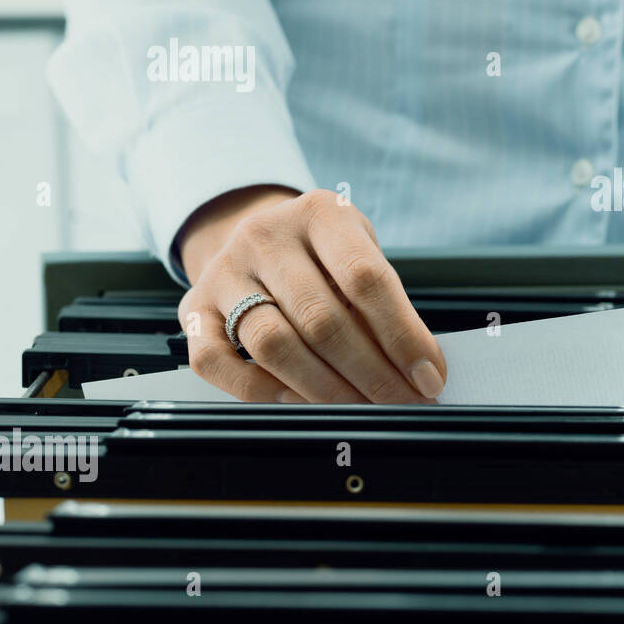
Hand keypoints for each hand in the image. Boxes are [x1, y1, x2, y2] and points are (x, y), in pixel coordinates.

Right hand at [176, 186, 446, 403]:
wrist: (259, 234)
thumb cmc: (326, 254)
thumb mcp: (361, 253)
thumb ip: (384, 302)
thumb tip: (420, 369)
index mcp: (321, 213)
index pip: (366, 278)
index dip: (403, 335)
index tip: (429, 376)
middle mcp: (265, 236)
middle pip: (321, 319)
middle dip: (371, 374)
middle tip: (402, 403)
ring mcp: (224, 272)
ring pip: (272, 344)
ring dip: (324, 390)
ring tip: (361, 410)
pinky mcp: (193, 309)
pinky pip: (216, 363)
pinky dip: (259, 392)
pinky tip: (298, 403)